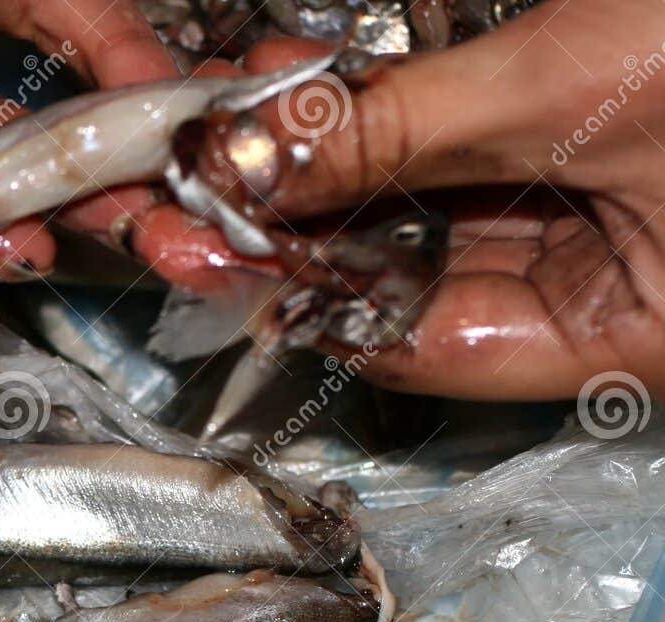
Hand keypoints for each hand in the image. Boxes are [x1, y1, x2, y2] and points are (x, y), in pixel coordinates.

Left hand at [193, 0, 664, 400]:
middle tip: (189, 178)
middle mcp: (607, 294)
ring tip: (226, 116)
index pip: (411, 347)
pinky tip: (308, 83)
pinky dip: (389, 115)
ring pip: (425, 207)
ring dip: (324, 158)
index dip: (293, 295)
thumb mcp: (564, 89)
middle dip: (290, 220)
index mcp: (623, 338)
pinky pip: (466, 146)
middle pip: (404, 280)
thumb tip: (248, 164)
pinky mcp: (593, 143)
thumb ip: (399, 135)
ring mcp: (601, 219)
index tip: (198, 242)